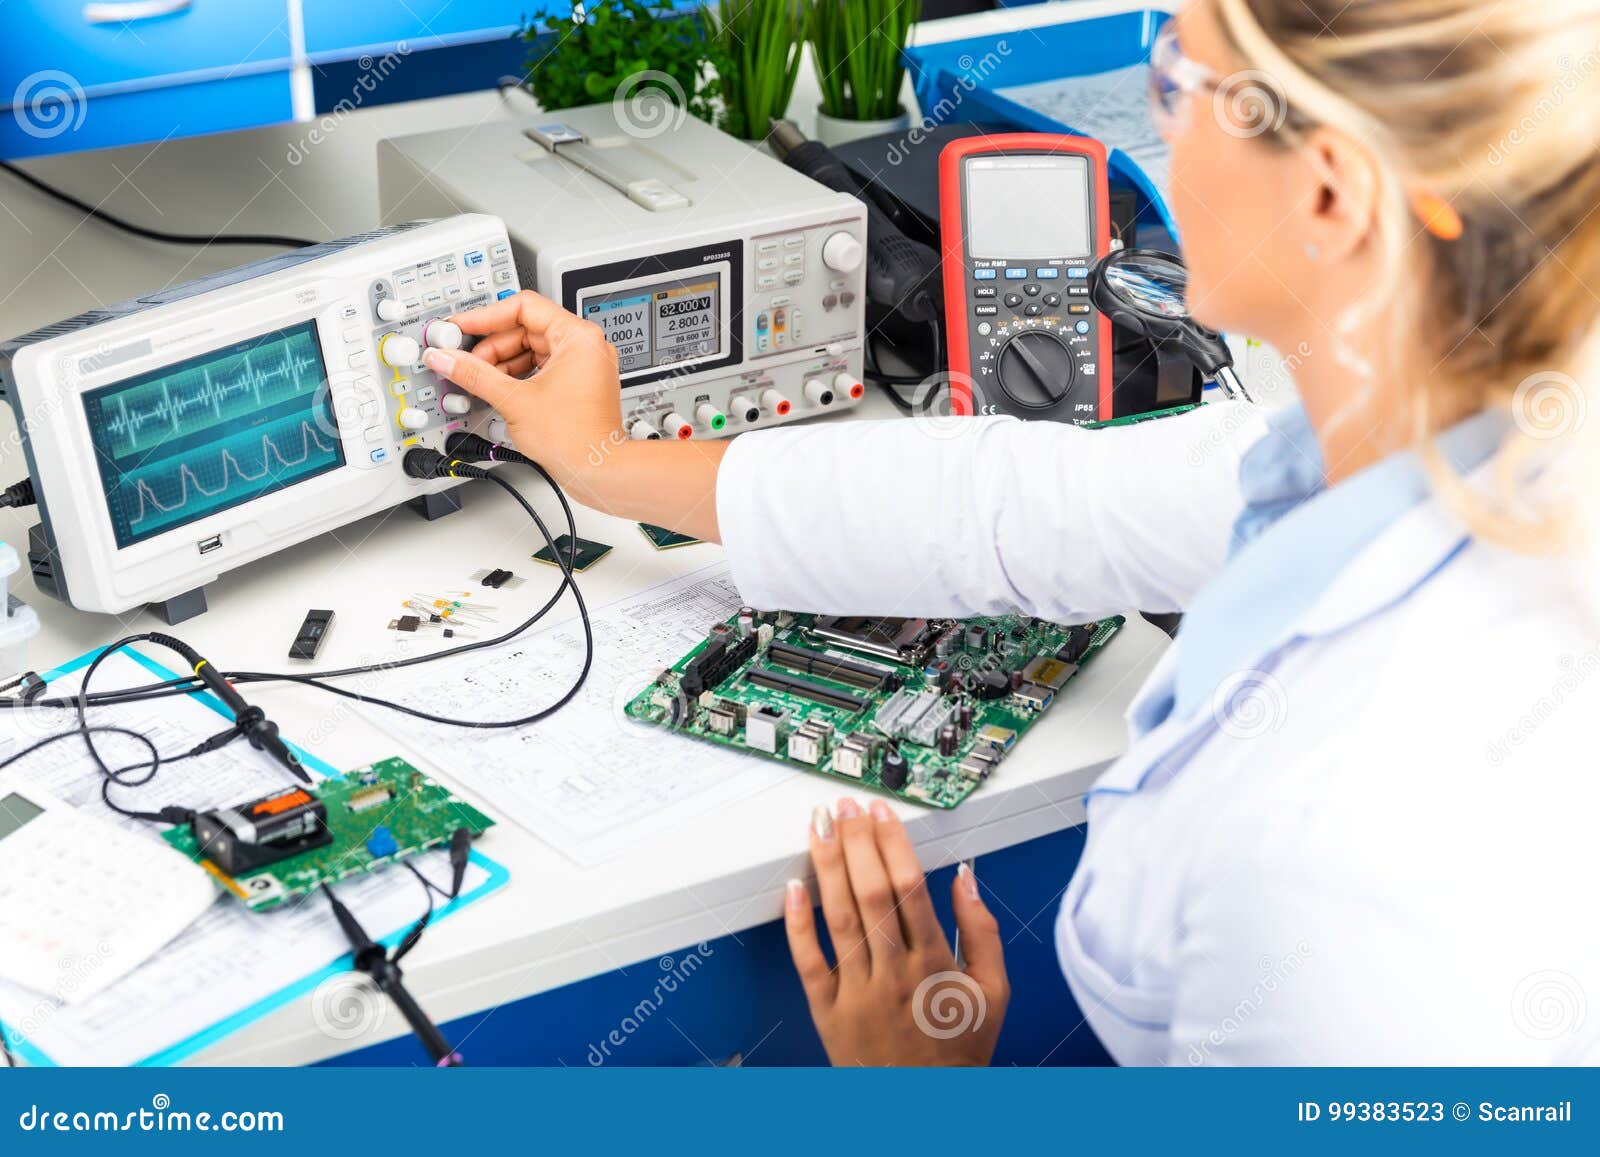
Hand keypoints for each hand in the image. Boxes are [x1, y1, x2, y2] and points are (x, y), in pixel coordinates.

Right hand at [423, 290, 623, 486]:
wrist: (599, 472)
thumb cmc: (576, 439)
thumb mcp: (514, 400)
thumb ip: (474, 374)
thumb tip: (446, 358)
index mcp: (578, 336)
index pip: (523, 307)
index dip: (486, 316)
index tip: (461, 327)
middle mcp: (585, 346)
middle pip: (526, 328)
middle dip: (491, 345)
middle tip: (463, 358)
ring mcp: (584, 365)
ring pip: (532, 349)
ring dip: (501, 361)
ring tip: (477, 377)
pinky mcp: (579, 384)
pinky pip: (542, 367)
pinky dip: (518, 375)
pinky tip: (497, 387)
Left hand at [785, 797, 1009, 1065]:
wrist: (925, 1108)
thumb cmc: (959, 1049)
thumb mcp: (994, 992)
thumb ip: (982, 930)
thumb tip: (967, 876)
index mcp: (934, 964)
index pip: (910, 888)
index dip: (893, 842)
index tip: (883, 811)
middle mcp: (893, 973)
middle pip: (871, 893)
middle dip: (856, 841)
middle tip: (846, 806)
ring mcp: (857, 991)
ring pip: (838, 917)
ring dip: (826, 866)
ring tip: (819, 826)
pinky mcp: (827, 1011)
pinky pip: (808, 961)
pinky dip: (797, 923)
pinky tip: (793, 887)